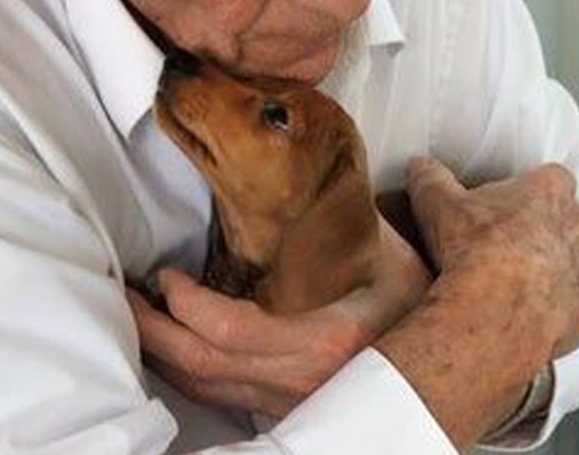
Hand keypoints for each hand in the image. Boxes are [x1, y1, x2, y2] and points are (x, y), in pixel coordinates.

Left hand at [126, 222, 428, 418]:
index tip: (166, 276)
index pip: (234, 335)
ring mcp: (294, 404)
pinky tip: (168, 343)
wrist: (457, 358)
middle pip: (204, 368)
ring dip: (162, 353)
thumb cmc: (421, 298)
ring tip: (133, 315)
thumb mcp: (387, 251)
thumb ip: (341, 221)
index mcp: (328, 341)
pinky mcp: (286, 411)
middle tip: (121, 297)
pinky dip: (186, 369)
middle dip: (153, 333)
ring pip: (207, 388)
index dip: (187, 308)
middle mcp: (305, 383)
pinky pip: (221, 396)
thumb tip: (304, 168)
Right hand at [376, 158, 578, 447]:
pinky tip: (562, 315)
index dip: (542, 192)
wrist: (493, 308)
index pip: (558, 179)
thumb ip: (431, 179)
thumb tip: (419, 165)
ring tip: (562, 281)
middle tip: (551, 243)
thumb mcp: (438, 205)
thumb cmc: (472, 252)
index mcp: (548, 191)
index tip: (524, 205)